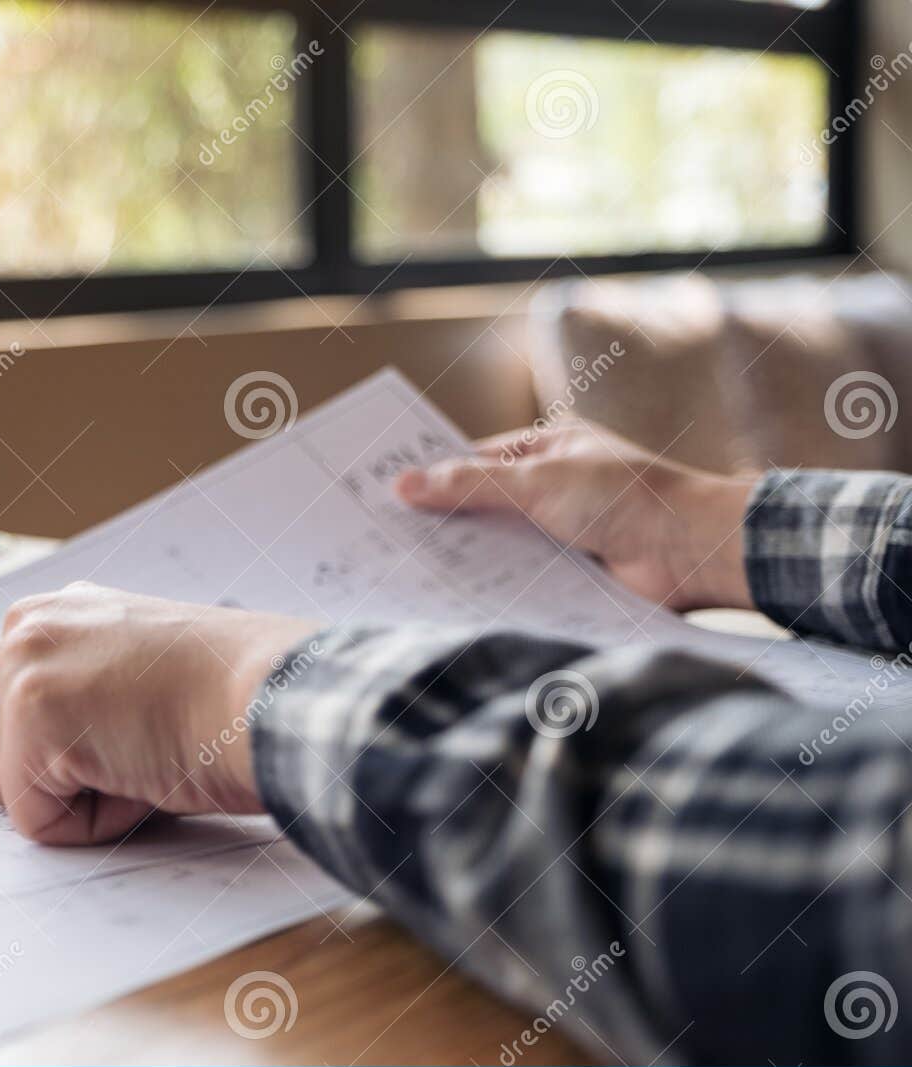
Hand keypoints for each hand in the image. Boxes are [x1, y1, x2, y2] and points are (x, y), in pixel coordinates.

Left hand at [0, 583, 319, 844]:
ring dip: (86, 803)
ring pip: (13, 793)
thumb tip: (47, 771)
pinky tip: (145, 774)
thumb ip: (80, 704)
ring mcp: (24, 665)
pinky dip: (96, 823)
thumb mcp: (141, 684)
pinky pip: (39, 819)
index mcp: (59, 617)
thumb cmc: (237, 700)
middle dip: (61, 789)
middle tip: (143, 762)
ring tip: (153, 757)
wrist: (274, 695)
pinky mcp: (31, 712)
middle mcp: (28, 628)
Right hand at [394, 420, 755, 610]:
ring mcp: (564, 533)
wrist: (694, 551)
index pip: (475, 459)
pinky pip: (522, 580)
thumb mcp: (537, 482)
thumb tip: (406, 484)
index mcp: (549, 449)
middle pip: (484, 505)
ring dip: (468, 559)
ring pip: (500, 546)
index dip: (433, 475)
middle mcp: (555, 488)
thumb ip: (469, 485)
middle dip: (444, 521)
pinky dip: (496, 588)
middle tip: (388, 538)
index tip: (387, 493)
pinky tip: (459, 600)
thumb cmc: (627, 498)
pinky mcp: (573, 574)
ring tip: (411, 573)